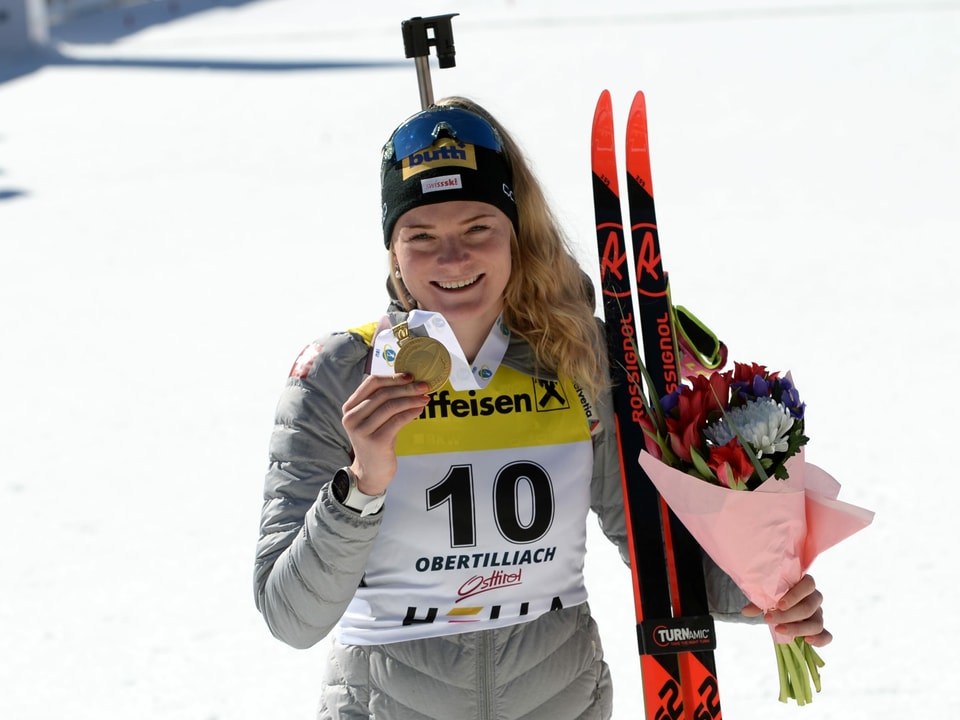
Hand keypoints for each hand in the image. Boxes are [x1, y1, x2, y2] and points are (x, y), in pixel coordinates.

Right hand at [341, 373, 429, 494]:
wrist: (371, 472)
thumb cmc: (375, 440)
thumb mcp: (373, 419)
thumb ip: (382, 401)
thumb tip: (408, 382)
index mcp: (349, 408)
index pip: (371, 383)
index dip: (392, 377)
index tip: (410, 376)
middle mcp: (351, 418)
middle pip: (383, 394)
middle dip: (406, 388)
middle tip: (423, 386)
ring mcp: (362, 430)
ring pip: (391, 406)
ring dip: (411, 399)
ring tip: (425, 397)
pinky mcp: (375, 442)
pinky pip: (397, 420)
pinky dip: (411, 412)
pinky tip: (420, 409)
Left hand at [742, 574, 832, 646]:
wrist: (779, 605)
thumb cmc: (775, 596)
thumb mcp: (766, 596)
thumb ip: (758, 602)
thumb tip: (745, 612)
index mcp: (804, 584)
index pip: (808, 584)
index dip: (795, 595)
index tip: (778, 604)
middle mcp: (815, 598)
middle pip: (808, 607)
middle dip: (788, 615)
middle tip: (768, 618)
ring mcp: (818, 614)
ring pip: (816, 623)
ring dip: (797, 629)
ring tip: (779, 630)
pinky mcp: (819, 628)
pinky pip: (826, 635)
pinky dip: (820, 640)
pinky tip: (807, 641)